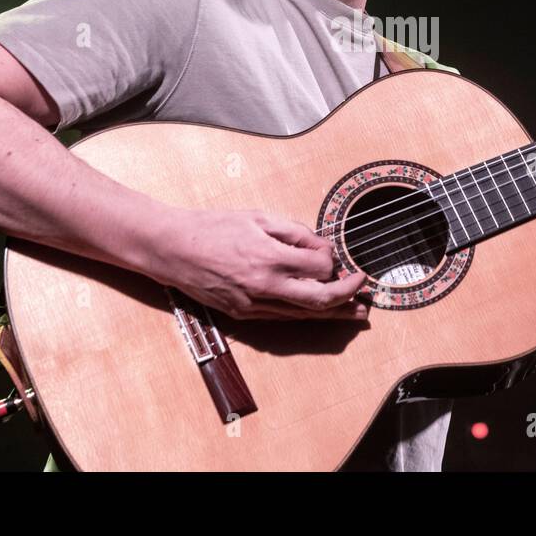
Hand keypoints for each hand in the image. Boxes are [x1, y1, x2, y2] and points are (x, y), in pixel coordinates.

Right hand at [149, 208, 369, 321]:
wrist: (172, 248)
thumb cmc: (213, 226)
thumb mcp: (259, 217)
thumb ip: (295, 232)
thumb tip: (322, 246)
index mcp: (269, 257)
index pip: (319, 266)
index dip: (332, 259)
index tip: (334, 253)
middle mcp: (264, 286)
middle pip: (319, 300)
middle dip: (347, 296)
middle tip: (363, 290)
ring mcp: (253, 304)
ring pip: (303, 315)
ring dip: (333, 314)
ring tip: (356, 312)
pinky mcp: (243, 314)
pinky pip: (282, 317)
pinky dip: (304, 314)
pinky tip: (320, 312)